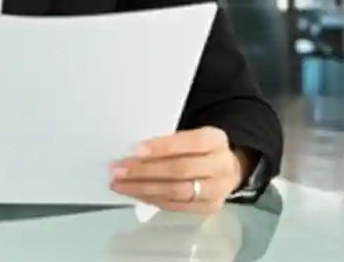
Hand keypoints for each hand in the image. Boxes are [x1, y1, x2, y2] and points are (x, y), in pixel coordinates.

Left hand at [109, 127, 244, 213]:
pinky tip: (134, 193)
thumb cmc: (198, 148)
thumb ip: (169, 141)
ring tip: (119, 184)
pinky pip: (175, 205)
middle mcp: (221, 166)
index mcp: (215, 140)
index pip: (190, 143)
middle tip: (117, 170)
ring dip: (143, 188)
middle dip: (145, 171)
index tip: (134, 150)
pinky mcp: (208, 208)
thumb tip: (133, 152)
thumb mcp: (191, 135)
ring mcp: (217, 191)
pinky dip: (152, 198)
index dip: (162, 147)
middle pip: (181, 170)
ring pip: (176, 191)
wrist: (226, 169)